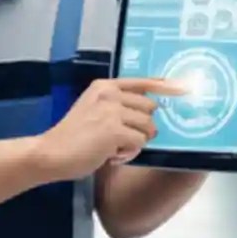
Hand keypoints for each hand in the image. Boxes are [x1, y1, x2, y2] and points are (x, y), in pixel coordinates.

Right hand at [33, 78, 184, 182]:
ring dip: (134, 143)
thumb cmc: (72, 136)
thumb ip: (117, 106)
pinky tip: (110, 155)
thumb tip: (149, 114)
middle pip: (150, 108)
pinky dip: (128, 154)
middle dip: (141, 128)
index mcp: (105, 86)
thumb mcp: (93, 110)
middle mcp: (110, 94)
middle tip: (119, 139)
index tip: (185, 87)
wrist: (51, 152)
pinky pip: (139, 143)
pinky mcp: (114, 131)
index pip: (142, 82)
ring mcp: (112, 111)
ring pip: (147, 128)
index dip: (166, 85)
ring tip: (112, 148)